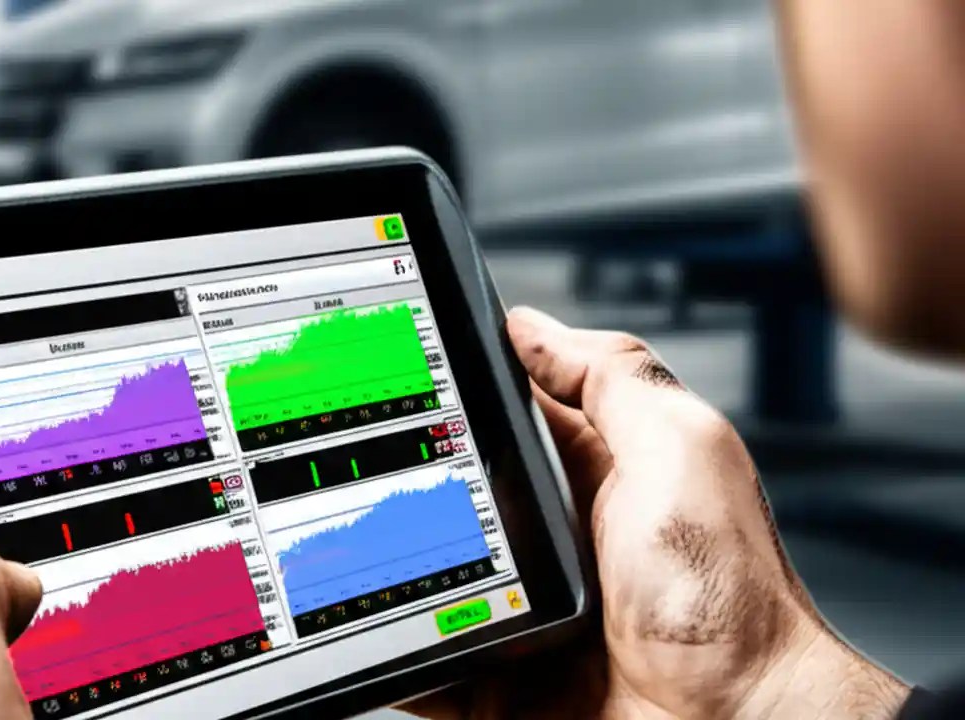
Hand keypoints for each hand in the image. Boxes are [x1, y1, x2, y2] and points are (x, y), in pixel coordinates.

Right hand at [403, 308, 907, 718]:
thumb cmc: (726, 603)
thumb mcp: (680, 452)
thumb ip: (613, 380)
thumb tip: (532, 326)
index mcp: (594, 472)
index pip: (504, 410)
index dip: (452, 387)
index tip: (396, 368)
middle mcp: (551, 538)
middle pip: (447, 491)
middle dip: (400, 479)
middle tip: (353, 467)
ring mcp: (518, 610)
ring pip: (422, 572)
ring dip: (385, 562)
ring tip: (343, 544)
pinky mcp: (495, 676)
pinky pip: (422, 660)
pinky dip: (389, 649)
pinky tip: (361, 628)